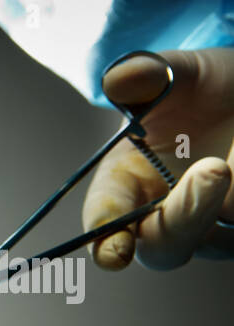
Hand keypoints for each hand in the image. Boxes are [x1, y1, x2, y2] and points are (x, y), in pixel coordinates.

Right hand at [82, 48, 233, 269]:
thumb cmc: (197, 89)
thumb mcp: (175, 73)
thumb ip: (147, 76)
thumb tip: (119, 79)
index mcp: (121, 188)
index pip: (105, 224)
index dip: (106, 240)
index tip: (116, 251)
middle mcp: (160, 220)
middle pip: (164, 249)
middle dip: (186, 215)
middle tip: (214, 170)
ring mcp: (207, 230)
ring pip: (216, 242)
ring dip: (230, 201)